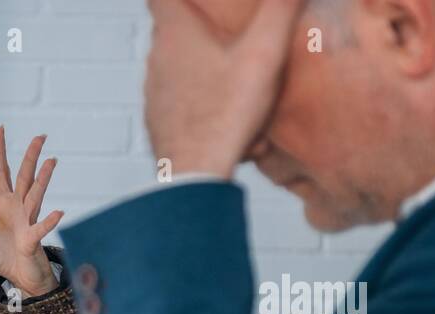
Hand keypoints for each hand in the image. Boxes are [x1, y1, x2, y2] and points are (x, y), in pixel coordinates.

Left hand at [0, 126, 61, 297]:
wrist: (21, 277)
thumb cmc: (3, 255)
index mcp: (5, 204)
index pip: (1, 172)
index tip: (0, 129)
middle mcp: (19, 208)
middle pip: (24, 177)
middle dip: (30, 157)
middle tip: (40, 136)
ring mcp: (28, 222)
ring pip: (36, 196)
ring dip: (43, 179)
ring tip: (52, 160)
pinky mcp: (32, 240)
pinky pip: (41, 228)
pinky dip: (49, 222)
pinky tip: (59, 212)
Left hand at [144, 0, 302, 178]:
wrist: (196, 174)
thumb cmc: (225, 113)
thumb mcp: (264, 53)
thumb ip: (280, 9)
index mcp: (175, 35)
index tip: (199, 2)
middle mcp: (156, 62)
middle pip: (171, 31)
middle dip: (199, 27)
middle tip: (230, 31)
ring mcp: (154, 95)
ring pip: (178, 70)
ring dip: (205, 70)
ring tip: (240, 81)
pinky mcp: (159, 123)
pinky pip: (183, 104)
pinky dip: (204, 105)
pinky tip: (231, 118)